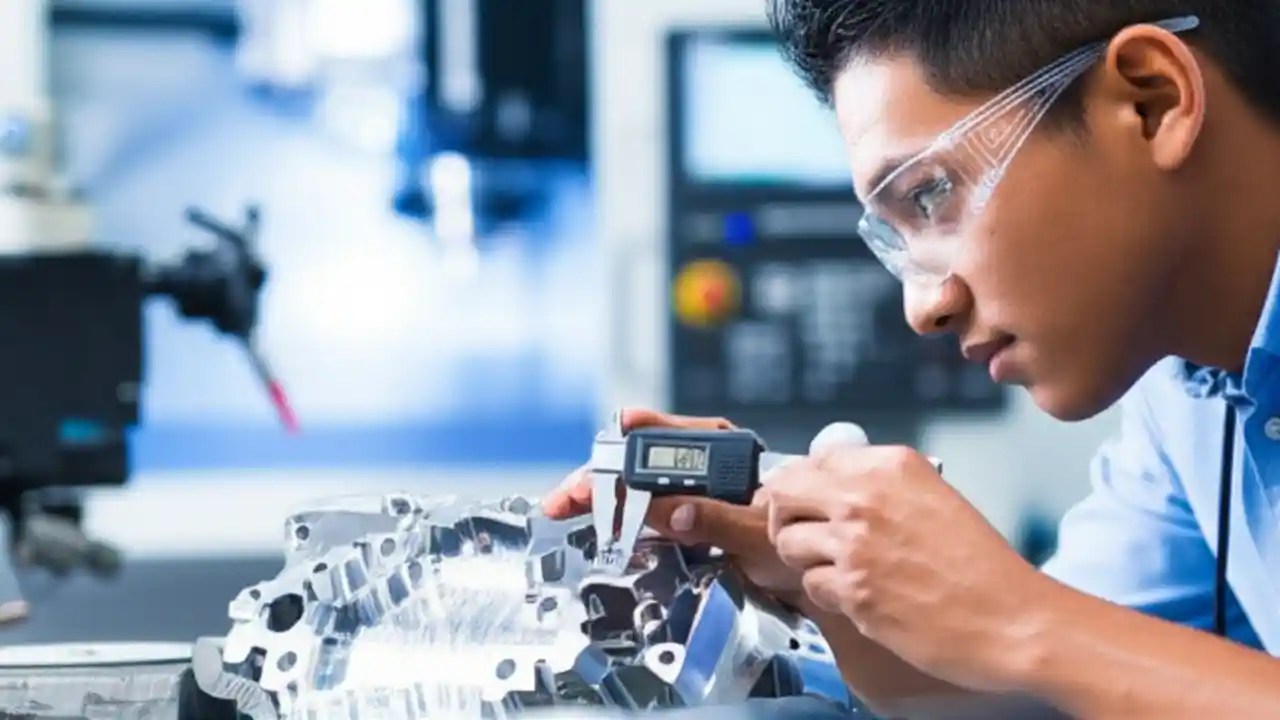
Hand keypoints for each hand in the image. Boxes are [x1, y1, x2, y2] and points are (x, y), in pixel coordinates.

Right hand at [541, 409, 803, 602]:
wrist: (808, 572)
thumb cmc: (793, 540)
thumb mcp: (758, 533)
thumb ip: (714, 520)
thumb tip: (669, 510)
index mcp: (724, 453)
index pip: (674, 435)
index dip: (640, 434)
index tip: (619, 431)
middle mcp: (699, 465)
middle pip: (640, 459)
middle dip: (601, 474)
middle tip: (567, 495)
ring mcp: (685, 491)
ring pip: (632, 484)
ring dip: (597, 495)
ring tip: (563, 505)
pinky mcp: (677, 517)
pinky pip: (637, 511)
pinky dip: (610, 516)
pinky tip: (589, 523)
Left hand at [766, 445, 1055, 692]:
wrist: (1013, 620)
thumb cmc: (982, 568)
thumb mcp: (932, 498)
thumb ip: (880, 486)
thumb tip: (828, 487)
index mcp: (889, 465)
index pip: (809, 460)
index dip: (800, 486)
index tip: (804, 504)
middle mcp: (865, 496)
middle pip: (781, 493)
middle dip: (783, 517)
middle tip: (800, 536)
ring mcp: (854, 543)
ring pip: (787, 541)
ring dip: (803, 559)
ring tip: (837, 570)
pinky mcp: (852, 589)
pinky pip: (810, 585)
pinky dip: (828, 595)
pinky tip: (860, 598)